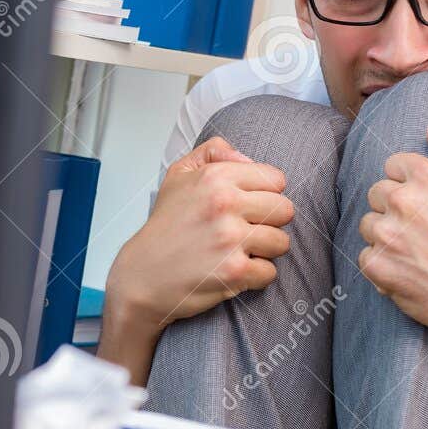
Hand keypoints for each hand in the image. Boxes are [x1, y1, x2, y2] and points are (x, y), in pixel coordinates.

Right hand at [106, 136, 294, 332]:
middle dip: (270, 223)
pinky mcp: (234, 272)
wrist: (142, 275)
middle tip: (247, 231)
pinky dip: (256, 276)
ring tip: (240, 251)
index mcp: (216, 177)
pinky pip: (270, 272)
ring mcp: (230, 238)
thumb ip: (214, 152)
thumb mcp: (179, 175)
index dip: (265, 195)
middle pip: (285, 210)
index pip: (276, 179)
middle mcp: (225, 203)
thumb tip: (248, 158)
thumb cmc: (165, 227)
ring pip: (282, 242)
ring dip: (265, 251)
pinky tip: (235, 271)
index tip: (249, 207)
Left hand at [356, 125, 427, 344]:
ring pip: (368, 224)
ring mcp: (388, 235)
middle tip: (423, 229)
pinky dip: (382, 264)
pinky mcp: (379, 267)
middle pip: (377, 193)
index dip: (409, 183)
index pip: (393, 166)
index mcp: (426, 177)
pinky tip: (409, 269)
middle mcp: (403, 202)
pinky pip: (365, 255)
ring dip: (386, 235)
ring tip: (417, 250)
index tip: (427, 203)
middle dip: (395, 208)